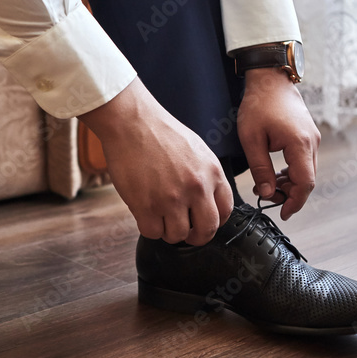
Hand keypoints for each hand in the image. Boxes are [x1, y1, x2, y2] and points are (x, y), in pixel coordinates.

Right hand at [79, 78, 232, 244]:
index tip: (201, 221)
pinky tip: (145, 214)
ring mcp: (171, 199)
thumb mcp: (197, 150)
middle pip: (206, 231)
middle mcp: (196, 188)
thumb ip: (205, 176)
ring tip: (160, 216)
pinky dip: (149, 228)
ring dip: (168, 231)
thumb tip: (206, 202)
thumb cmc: (160, 132)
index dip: (212, 222)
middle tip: (185, 231)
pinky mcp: (146, 205)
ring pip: (177, 236)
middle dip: (195, 236)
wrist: (132, 121)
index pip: (225, 212)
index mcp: (212, 173)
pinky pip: (152, 233)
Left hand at [238, 68, 320, 219]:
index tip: (282, 213)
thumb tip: (267, 193)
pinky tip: (275, 174)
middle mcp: (311, 142)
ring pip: (306, 171)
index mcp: (300, 144)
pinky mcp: (308, 135)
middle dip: (290, 194)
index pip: (305, 183)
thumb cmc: (259, 104)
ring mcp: (312, 138)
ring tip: (267, 186)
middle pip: (307, 180)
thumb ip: (260, 169)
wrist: (270, 78)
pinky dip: (292, 172)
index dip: (295, 202)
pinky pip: (304, 161)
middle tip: (268, 198)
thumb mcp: (252, 139)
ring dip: (290, 183)